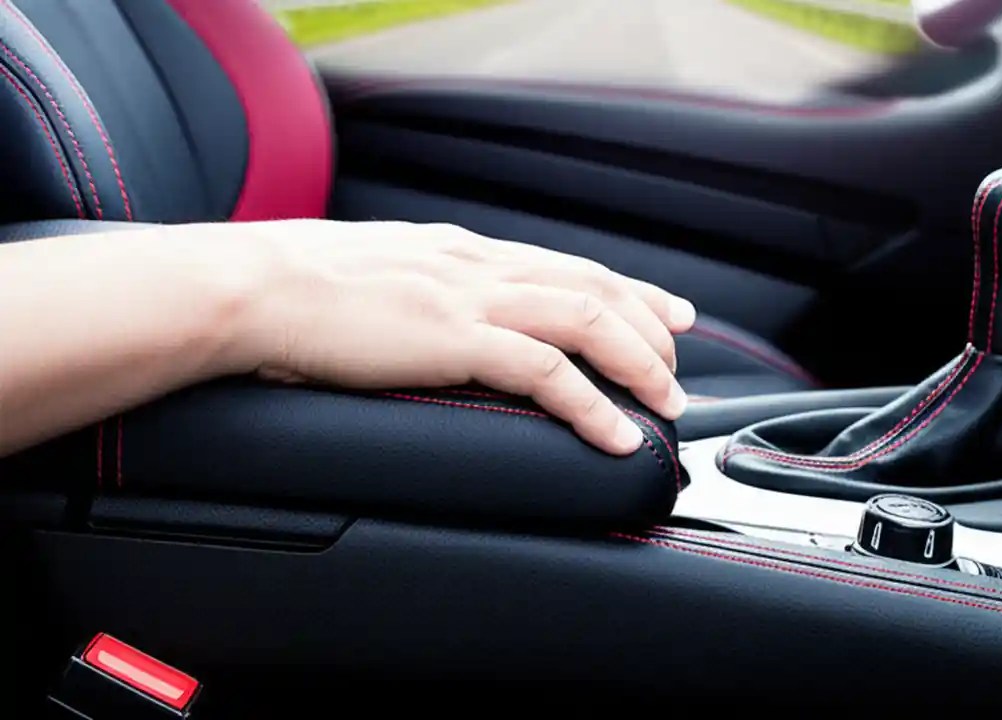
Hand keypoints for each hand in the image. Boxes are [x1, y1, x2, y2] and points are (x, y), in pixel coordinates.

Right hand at [227, 220, 695, 454]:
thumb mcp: (373, 275)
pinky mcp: (452, 337)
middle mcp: (477, 264)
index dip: (625, 290)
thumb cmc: (293, 287)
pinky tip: (616, 433)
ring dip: (638, 362)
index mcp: (460, 249)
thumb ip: (418, 289)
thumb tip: (433, 314)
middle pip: (592, 287)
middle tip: (679, 367)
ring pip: (586, 321)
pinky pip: (545, 372)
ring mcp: (468, 297)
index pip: (564, 265)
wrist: (247, 285)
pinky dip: (591, 404)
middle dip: (648, 326)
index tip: (665, 310)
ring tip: (666, 403)